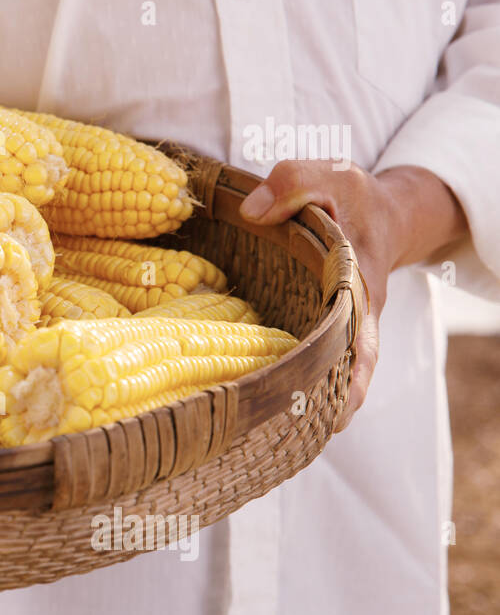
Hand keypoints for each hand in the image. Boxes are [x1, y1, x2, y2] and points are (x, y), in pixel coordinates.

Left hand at [239, 159, 464, 430]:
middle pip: (335, 376)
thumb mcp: (330, 176)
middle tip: (279, 437)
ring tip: (253, 432)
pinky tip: (244, 398)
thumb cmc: (351, 197)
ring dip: (290, 400)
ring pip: (312, 373)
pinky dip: (277, 376)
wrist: (369, 208)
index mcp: (360, 291)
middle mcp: (347, 320)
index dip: (350, 380)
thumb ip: (295, 184)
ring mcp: (328, 328)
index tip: (337, 414)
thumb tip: (252, 211)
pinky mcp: (307, 326)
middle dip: (314, 407)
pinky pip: (294, 357)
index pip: (361, 345)